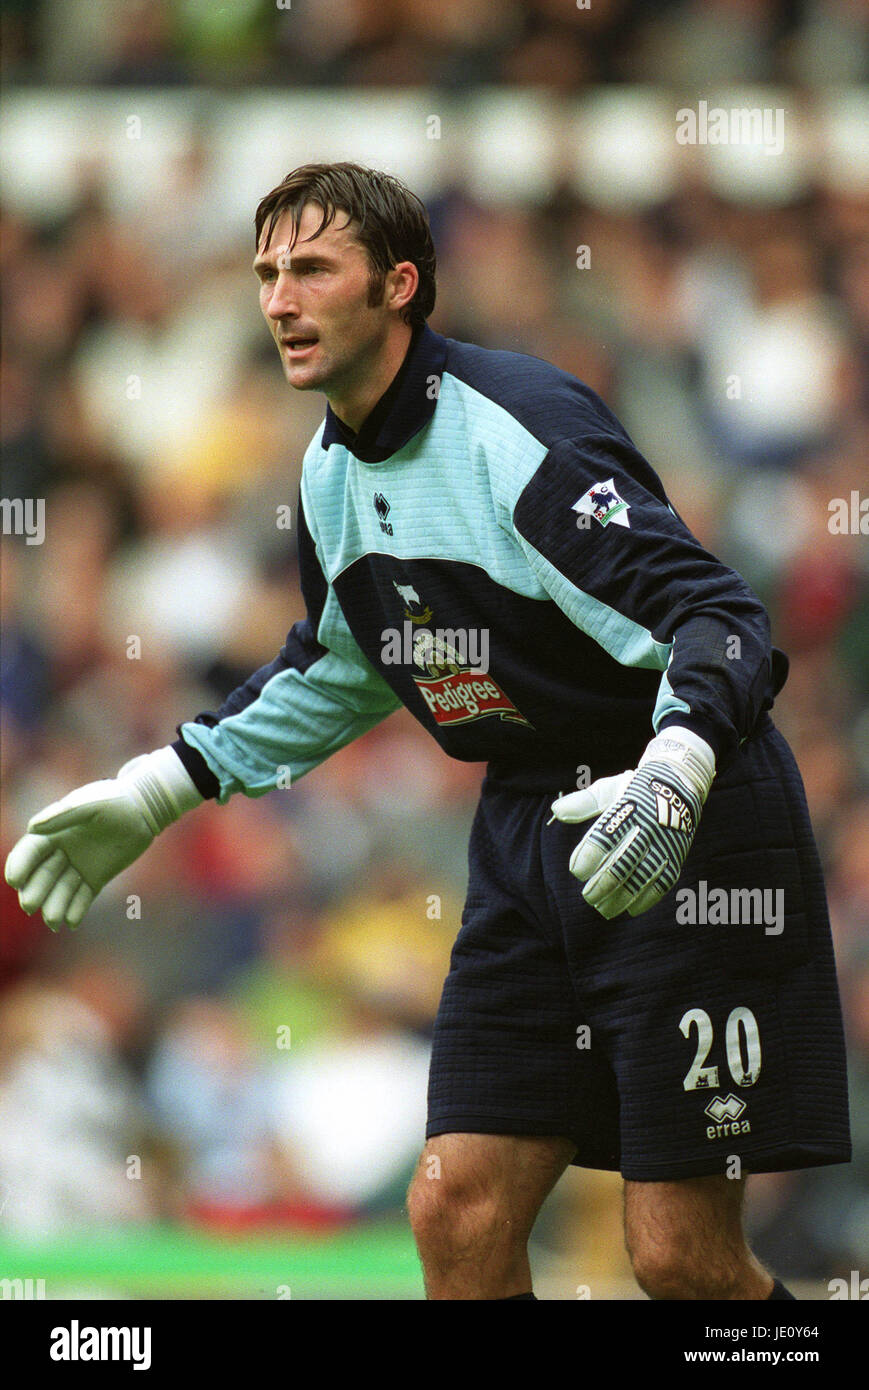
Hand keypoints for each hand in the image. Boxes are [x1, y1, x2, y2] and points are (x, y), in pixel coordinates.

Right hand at [4, 746, 201, 930]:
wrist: (143, 810)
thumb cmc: (115, 800)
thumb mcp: (90, 804)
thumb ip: (63, 815)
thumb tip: (32, 828)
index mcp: (54, 832)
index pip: (30, 851)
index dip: (20, 865)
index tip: (14, 880)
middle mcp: (61, 852)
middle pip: (42, 876)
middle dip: (34, 892)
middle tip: (30, 907)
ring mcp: (78, 867)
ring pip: (61, 890)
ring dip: (54, 906)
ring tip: (53, 922)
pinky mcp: (96, 878)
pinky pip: (83, 897)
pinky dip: (76, 910)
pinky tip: (72, 923)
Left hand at [549, 727, 715, 919]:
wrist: (680, 785)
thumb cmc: (635, 790)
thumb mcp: (609, 789)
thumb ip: (583, 803)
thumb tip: (556, 811)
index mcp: (627, 810)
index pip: (605, 837)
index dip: (588, 857)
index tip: (576, 871)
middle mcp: (646, 829)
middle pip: (623, 863)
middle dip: (603, 885)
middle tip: (587, 897)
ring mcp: (664, 844)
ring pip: (642, 878)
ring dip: (622, 897)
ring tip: (603, 909)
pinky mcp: (676, 856)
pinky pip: (663, 882)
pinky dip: (647, 899)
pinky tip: (631, 909)